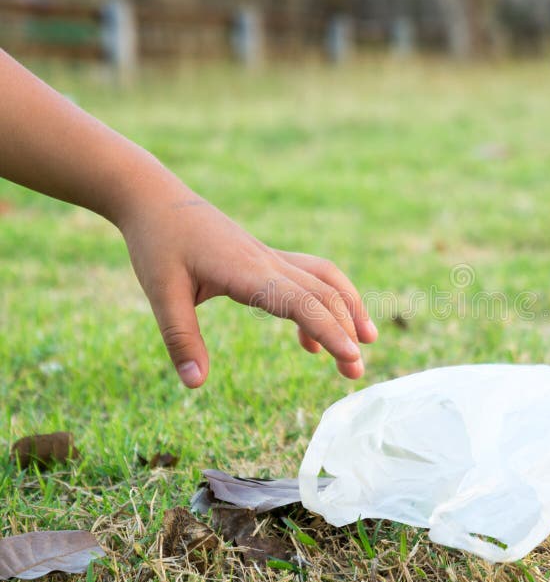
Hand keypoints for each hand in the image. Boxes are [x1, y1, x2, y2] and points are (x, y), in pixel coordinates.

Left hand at [119, 188, 377, 387]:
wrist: (155, 198)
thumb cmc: (157, 242)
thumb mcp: (161, 293)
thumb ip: (181, 339)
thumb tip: (195, 384)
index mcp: (248, 271)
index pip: (302, 302)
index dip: (330, 330)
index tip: (352, 357)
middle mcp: (268, 262)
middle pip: (324, 293)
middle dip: (346, 330)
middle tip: (356, 373)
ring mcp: (270, 258)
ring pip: (325, 280)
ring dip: (347, 309)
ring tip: (363, 343)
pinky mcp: (265, 259)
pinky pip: (307, 279)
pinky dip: (321, 306)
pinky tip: (309, 344)